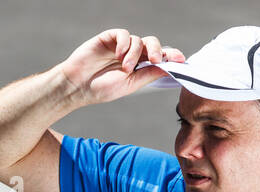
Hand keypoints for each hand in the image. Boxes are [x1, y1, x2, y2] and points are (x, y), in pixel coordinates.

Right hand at [58, 28, 184, 105]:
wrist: (77, 87)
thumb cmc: (101, 89)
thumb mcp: (130, 84)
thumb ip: (149, 73)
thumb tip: (170, 68)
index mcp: (139, 66)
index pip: (159, 57)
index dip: (171, 56)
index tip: (181, 60)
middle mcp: (132, 54)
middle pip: (152, 44)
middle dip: (158, 50)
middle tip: (156, 60)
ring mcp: (120, 45)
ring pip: (138, 40)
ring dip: (135, 54)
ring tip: (125, 68)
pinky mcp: (109, 38)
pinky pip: (123, 34)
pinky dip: (125, 43)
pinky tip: (120, 55)